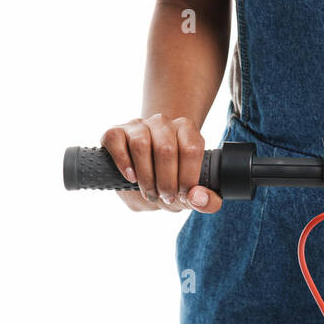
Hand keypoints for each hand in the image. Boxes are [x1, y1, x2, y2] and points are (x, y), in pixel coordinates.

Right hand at [100, 114, 222, 213]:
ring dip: (146, 176)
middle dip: (166, 181)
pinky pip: (116, 141)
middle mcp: (162, 122)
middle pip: (166, 149)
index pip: (191, 149)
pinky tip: (131, 177)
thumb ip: (208, 201)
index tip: (183, 194)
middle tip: (166, 197)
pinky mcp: (115, 132)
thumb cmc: (172, 179)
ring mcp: (137, 125)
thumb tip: (197, 198)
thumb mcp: (191, 192)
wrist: (144, 169)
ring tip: (149, 192)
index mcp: (186, 130)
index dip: (188, 177)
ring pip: (141, 144)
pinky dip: (123, 162)